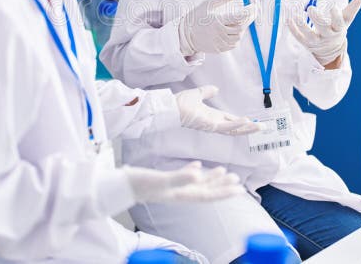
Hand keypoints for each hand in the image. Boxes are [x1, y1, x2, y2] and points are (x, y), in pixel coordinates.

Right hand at [124, 161, 243, 203]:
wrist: (121, 185)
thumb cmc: (140, 184)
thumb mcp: (161, 180)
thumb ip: (180, 177)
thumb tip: (199, 174)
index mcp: (182, 194)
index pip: (208, 195)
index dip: (224, 192)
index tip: (239, 190)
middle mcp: (180, 193)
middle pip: (206, 191)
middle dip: (222, 186)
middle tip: (238, 181)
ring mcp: (173, 187)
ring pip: (198, 184)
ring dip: (212, 179)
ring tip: (225, 172)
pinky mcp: (166, 180)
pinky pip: (185, 177)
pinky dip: (194, 171)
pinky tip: (197, 165)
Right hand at [176, 0, 255, 55]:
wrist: (185, 35)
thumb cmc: (196, 17)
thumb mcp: (207, 4)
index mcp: (217, 21)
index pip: (238, 17)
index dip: (248, 11)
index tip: (253, 5)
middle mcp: (220, 33)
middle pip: (241, 27)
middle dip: (250, 19)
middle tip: (254, 11)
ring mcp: (220, 42)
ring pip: (238, 36)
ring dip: (243, 28)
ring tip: (245, 20)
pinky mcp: (219, 49)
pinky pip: (233, 44)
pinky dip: (237, 37)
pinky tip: (237, 30)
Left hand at [176, 86, 261, 134]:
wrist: (170, 107)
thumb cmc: (180, 103)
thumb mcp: (197, 94)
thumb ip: (207, 92)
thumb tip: (216, 89)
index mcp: (212, 117)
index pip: (231, 120)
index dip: (242, 122)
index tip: (253, 121)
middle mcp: (214, 123)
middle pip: (235, 128)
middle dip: (249, 128)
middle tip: (263, 127)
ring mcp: (212, 126)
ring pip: (234, 130)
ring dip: (247, 129)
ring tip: (259, 127)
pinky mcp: (209, 125)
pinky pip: (226, 126)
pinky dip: (236, 124)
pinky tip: (246, 121)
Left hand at [288, 0, 360, 65]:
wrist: (330, 49)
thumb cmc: (337, 29)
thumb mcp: (345, 21)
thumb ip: (351, 10)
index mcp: (338, 29)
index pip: (338, 24)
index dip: (336, 16)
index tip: (332, 6)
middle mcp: (327, 36)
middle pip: (323, 29)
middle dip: (317, 19)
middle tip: (311, 8)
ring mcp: (316, 41)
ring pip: (308, 34)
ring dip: (301, 24)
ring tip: (296, 14)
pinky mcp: (306, 43)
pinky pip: (298, 37)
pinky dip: (293, 29)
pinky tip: (288, 19)